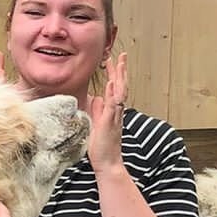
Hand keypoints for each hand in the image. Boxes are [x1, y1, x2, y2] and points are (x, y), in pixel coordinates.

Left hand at [87, 51, 128, 174]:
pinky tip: (112, 82)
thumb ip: (97, 110)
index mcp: (112, 111)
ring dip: (120, 76)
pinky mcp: (110, 122)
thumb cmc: (101, 146)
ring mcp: (114, 116)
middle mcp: (116, 111)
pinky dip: (114, 92)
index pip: (114, 88)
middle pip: (121, 86)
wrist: (107, 162)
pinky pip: (114, 105)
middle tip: (121, 54)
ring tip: (119, 62)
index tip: (111, 61)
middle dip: (121, 70)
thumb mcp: (96, 123)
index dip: (114, 74)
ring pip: (120, 92)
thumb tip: (96, 98)